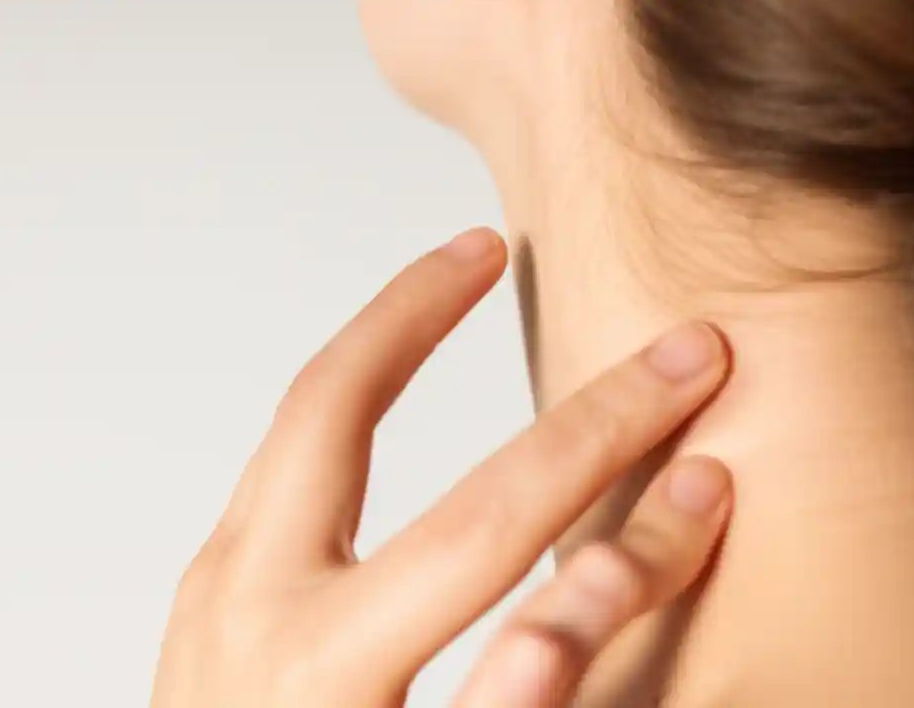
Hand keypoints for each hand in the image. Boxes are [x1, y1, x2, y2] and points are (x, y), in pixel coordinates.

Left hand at [149, 228, 731, 707]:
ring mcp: (217, 596)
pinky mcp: (212, 592)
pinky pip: (288, 459)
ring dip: (387, 332)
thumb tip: (556, 643)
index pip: (480, 545)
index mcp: (315, 683)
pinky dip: (354, 398)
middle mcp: (247, 621)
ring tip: (453, 273)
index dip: (605, 490)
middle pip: (347, 423)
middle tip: (526, 249)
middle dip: (457, 329)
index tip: (701, 462)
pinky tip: (400, 374)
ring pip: (301, 417)